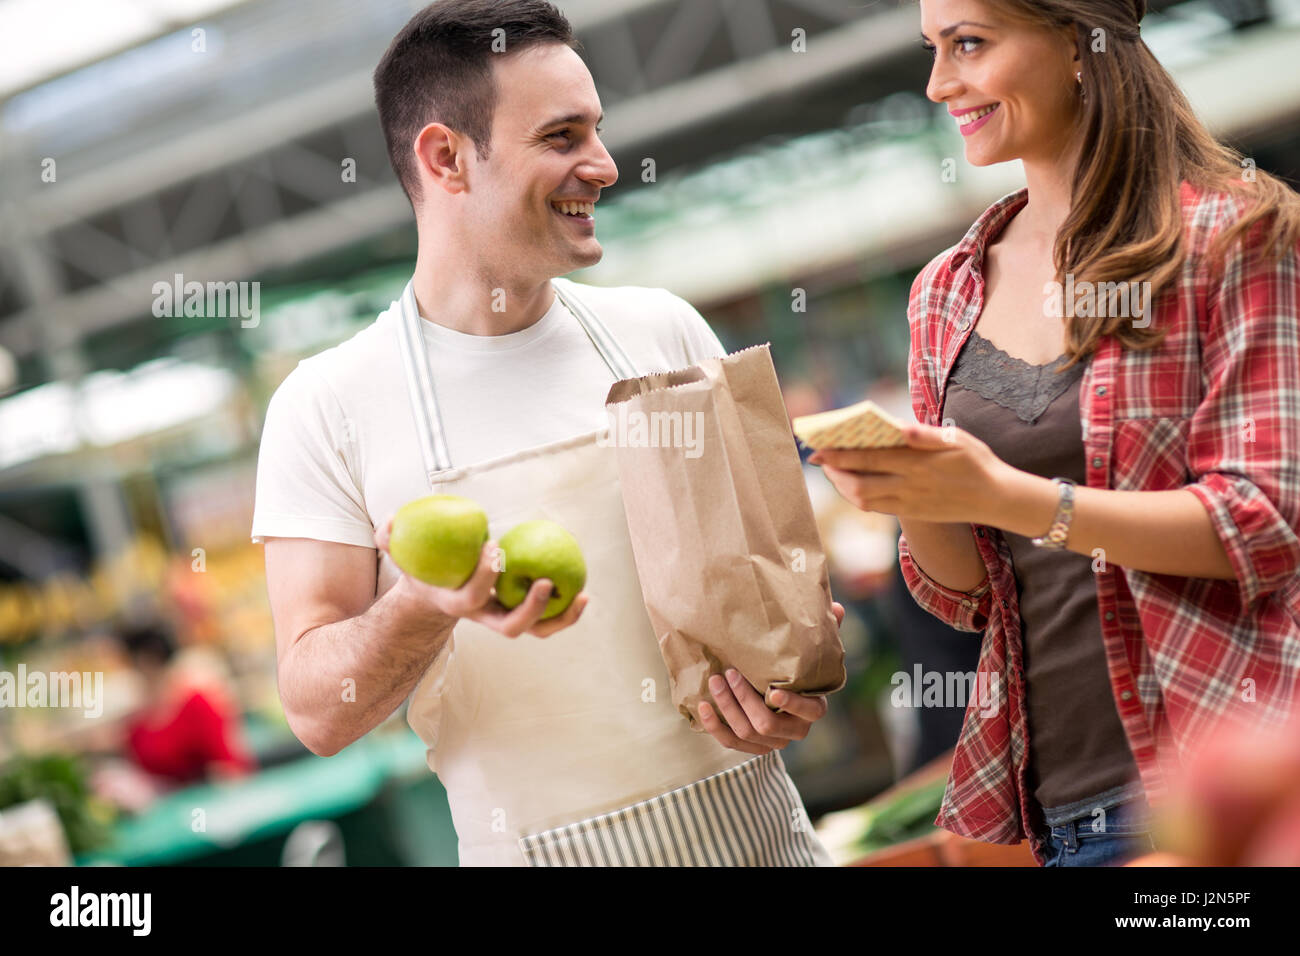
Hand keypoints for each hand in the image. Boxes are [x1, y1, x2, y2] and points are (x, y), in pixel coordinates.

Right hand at [376, 516, 587, 638]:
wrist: (437, 596)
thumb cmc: (424, 569)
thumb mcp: (402, 554)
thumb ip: (391, 539)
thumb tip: (390, 524)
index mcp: (457, 604)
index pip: (472, 597)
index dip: (484, 578)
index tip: (493, 548)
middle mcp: (484, 617)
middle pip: (510, 627)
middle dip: (529, 609)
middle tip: (545, 581)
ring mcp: (505, 619)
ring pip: (536, 630)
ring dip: (561, 618)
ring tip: (583, 596)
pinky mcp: (521, 614)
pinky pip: (548, 618)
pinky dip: (568, 610)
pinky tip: (585, 591)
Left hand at [698, 602, 843, 753]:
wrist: (774, 694)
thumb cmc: (793, 668)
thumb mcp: (808, 652)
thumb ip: (822, 633)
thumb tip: (838, 606)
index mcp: (814, 707)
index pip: (810, 712)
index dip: (791, 703)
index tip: (772, 689)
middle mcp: (794, 729)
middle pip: (767, 724)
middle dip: (744, 699)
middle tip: (729, 673)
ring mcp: (772, 742)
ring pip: (746, 732)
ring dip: (727, 707)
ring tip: (714, 681)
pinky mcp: (750, 746)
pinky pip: (730, 742)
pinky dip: (714, 726)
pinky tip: (703, 706)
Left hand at [808, 422, 1008, 524]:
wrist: (997, 498)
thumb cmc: (975, 461)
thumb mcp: (955, 439)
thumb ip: (924, 434)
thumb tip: (898, 427)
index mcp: (918, 462)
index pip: (869, 458)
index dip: (840, 455)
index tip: (819, 447)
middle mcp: (910, 485)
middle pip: (859, 482)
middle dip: (834, 471)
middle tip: (818, 459)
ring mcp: (910, 502)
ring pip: (864, 499)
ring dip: (843, 486)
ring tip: (833, 472)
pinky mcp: (912, 513)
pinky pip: (877, 508)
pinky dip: (858, 497)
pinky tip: (853, 486)